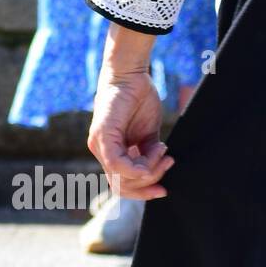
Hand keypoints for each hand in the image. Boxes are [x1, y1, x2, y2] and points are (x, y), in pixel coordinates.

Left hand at [87, 27, 172, 200]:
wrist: (130, 74)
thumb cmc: (139, 99)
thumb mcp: (148, 134)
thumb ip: (148, 154)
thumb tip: (154, 171)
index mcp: (112, 153)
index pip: (122, 185)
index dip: (143, 192)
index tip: (164, 190)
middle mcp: (101, 151)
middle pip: (122, 186)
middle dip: (149, 183)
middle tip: (167, 164)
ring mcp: (98, 145)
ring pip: (121, 178)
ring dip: (148, 170)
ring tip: (162, 152)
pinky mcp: (101, 136)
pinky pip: (117, 164)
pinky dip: (137, 167)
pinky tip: (152, 157)